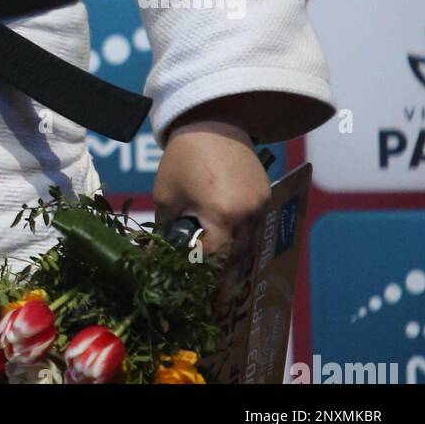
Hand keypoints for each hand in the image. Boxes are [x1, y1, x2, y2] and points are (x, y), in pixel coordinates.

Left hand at [154, 118, 270, 315]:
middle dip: (226, 280)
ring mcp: (261, 204)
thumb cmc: (183, 157)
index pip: (217, 259)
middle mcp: (249, 213)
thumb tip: (158, 258)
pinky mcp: (266, 194)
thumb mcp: (168, 194)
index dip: (206, 280)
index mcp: (223, 215)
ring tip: (225, 283)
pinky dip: (245, 238)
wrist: (211, 119)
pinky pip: (257, 226)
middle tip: (216, 304)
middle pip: (239, 257)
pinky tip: (234, 250)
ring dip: (237, 260)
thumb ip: (167, 230)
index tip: (203, 302)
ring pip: (251, 243)